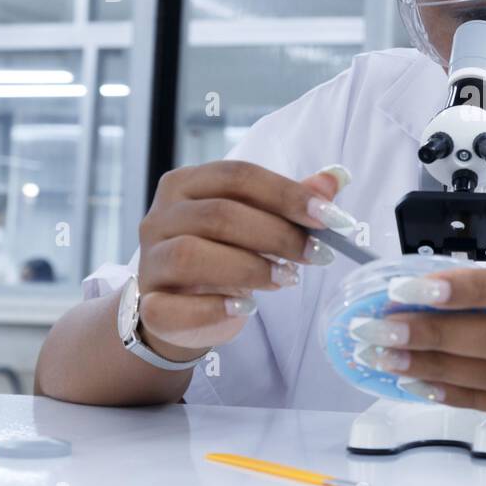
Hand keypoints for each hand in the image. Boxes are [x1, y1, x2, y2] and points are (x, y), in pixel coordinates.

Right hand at [135, 160, 355, 360]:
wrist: (180, 311)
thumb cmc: (223, 255)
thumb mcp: (257, 223)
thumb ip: (291, 201)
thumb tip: (336, 177)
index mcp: (187, 184)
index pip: (238, 175)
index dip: (286, 193)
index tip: (331, 218)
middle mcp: (161, 216)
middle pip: (219, 213)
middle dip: (277, 234)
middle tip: (316, 255)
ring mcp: (150, 261)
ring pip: (192, 254)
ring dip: (249, 267)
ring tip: (286, 279)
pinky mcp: (149, 305)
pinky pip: (173, 306)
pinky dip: (215, 308)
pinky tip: (247, 307)